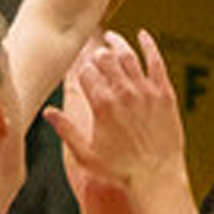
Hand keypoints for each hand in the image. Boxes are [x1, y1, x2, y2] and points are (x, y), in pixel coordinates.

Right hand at [45, 31, 183, 188]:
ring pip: (128, 56)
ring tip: (111, 38)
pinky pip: (156, 62)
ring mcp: (145, 91)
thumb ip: (66, 130)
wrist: (156, 178)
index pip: (85, 72)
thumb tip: (48, 113)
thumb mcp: (85, 155)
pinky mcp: (165, 94)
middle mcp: (123, 93)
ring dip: (118, 44)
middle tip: (95, 53)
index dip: (81, 68)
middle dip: (97, 53)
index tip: (80, 68)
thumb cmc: (120, 171)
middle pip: (105, 59)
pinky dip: (148, 45)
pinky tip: (143, 35)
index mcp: (101, 105)